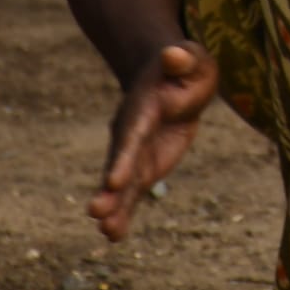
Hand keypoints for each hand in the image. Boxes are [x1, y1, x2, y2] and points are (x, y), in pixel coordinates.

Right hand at [88, 42, 217, 241]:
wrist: (173, 80)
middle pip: (120, 163)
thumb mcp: (192, 58)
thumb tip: (174, 53)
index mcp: (144, 108)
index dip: (124, 157)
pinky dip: (124, 212)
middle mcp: (132, 134)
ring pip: (123, 184)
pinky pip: (132, 193)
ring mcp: (135, 153)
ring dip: (115, 207)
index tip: (114, 180)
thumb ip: (184, 58)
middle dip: (110, 188)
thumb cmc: (187, 66)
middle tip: (96, 212)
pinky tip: (114, 236)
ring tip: (106, 231)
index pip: (133, 134)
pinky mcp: (141, 167)